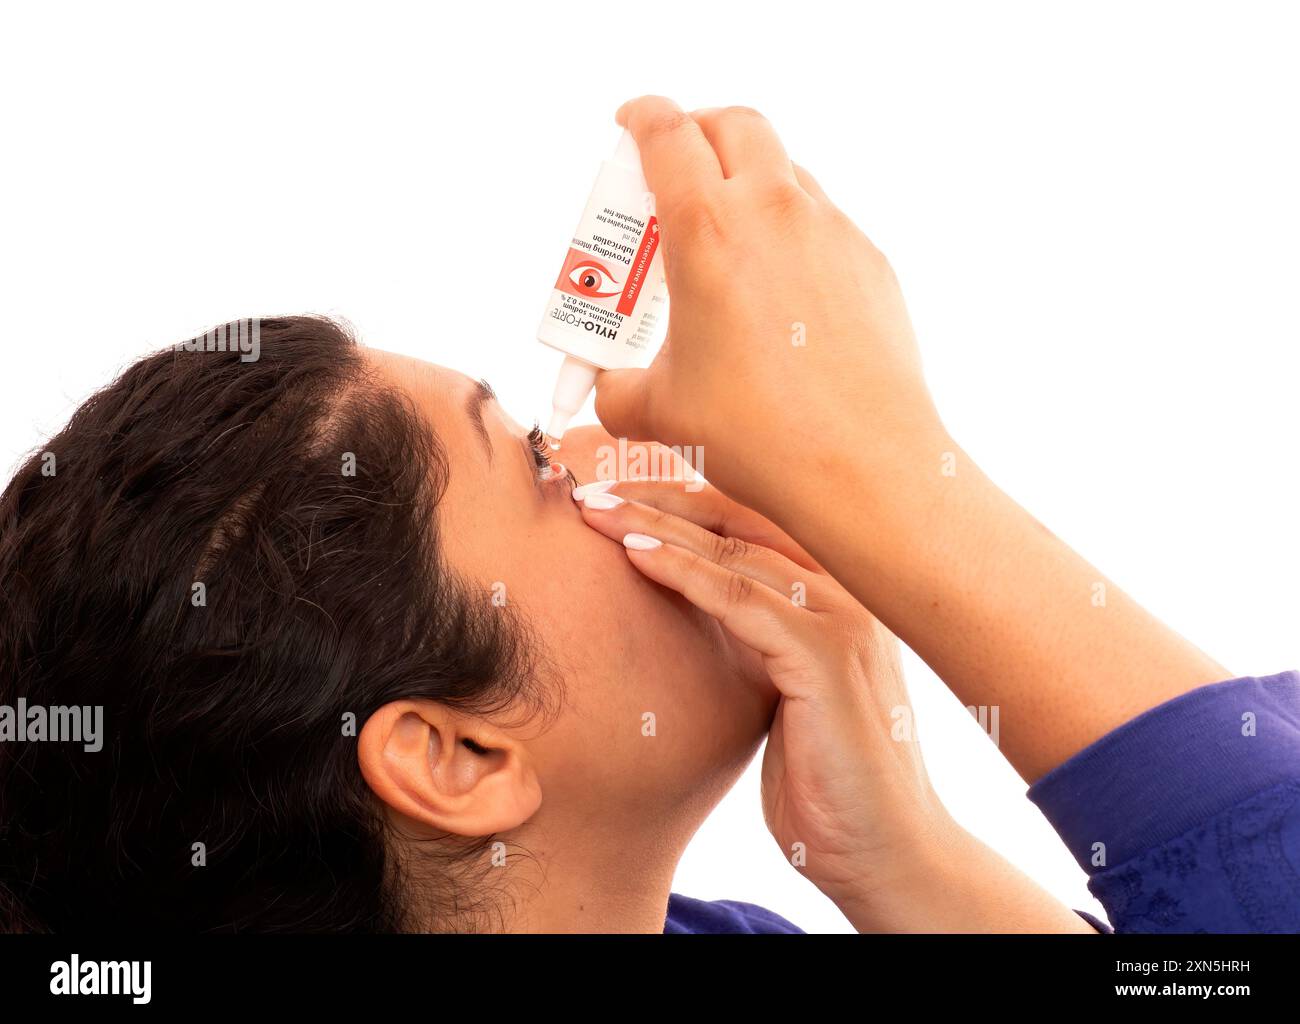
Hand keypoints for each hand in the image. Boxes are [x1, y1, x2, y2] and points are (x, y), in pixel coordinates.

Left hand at [576, 474, 950, 919]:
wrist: (885, 851)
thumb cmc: (829, 778)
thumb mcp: (781, 691)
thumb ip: (753, 639)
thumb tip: (689, 605)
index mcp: (838, 593)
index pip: (749, 521)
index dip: (678, 498)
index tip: (612, 488)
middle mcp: (847, 591)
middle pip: (739, 520)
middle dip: (656, 496)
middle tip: (586, 483)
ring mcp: (843, 618)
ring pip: (734, 550)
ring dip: (656, 524)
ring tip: (592, 508)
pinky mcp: (827, 656)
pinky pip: (742, 600)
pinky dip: (684, 573)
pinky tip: (635, 554)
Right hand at [594, 96, 945, 518]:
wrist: (862, 467)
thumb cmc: (756, 435)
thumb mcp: (657, 412)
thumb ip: (615, 390)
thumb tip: (606, 390)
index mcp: (708, 229)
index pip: (667, 133)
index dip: (641, 116)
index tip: (629, 122)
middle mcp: (774, 211)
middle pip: (734, 125)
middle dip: (699, 131)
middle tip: (676, 171)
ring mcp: (832, 233)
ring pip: (785, 171)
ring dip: (749, 182)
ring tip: (725, 239)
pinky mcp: (870, 264)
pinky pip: (824, 225)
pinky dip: (792, 234)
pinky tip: (779, 293)